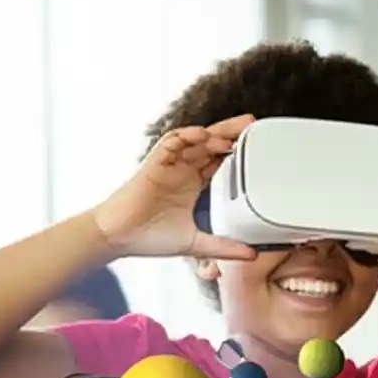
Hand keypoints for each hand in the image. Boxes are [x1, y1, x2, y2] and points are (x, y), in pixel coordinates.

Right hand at [91, 113, 257, 259]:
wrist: (119, 238)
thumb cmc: (150, 238)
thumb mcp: (196, 243)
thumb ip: (224, 247)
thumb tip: (251, 254)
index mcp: (192, 185)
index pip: (218, 161)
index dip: (237, 151)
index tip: (258, 145)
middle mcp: (182, 171)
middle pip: (210, 144)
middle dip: (231, 132)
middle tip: (253, 123)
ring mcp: (168, 165)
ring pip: (194, 140)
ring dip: (214, 133)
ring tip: (236, 129)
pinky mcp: (153, 164)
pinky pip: (171, 142)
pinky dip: (187, 136)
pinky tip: (202, 135)